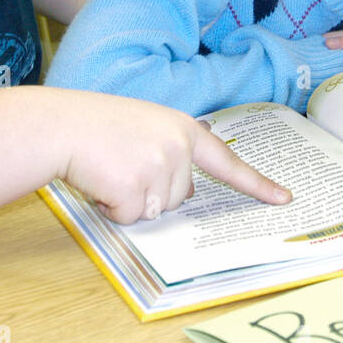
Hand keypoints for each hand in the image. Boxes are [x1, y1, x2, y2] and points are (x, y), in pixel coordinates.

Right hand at [59, 96, 290, 224]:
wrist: (59, 125)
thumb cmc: (94, 125)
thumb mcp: (144, 125)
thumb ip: (171, 150)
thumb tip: (185, 191)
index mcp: (183, 128)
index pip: (227, 161)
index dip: (256, 183)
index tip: (284, 199)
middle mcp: (178, 147)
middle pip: (180, 196)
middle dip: (150, 190)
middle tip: (121, 163)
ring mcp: (159, 167)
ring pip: (157, 210)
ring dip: (130, 200)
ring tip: (108, 169)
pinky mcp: (136, 188)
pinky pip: (132, 217)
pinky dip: (113, 207)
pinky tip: (99, 181)